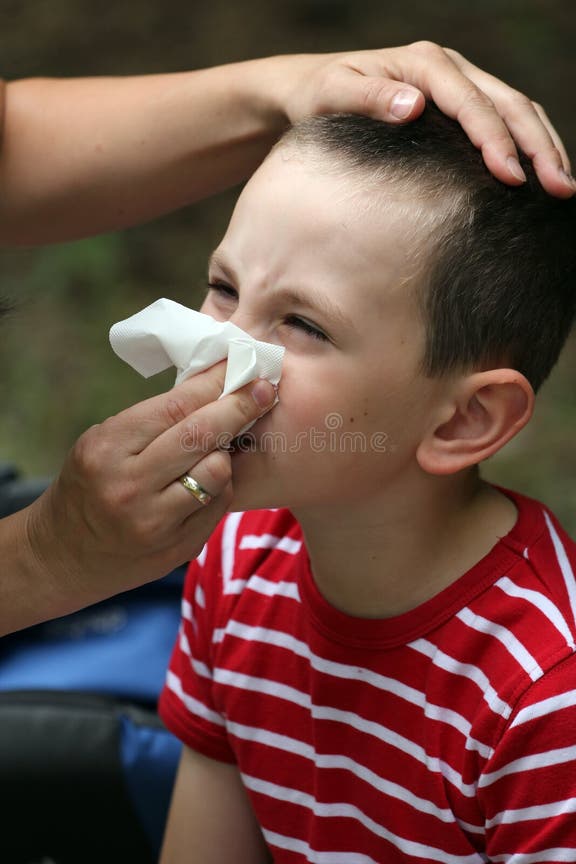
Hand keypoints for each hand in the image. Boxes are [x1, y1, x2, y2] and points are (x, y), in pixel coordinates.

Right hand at [23, 363, 275, 608]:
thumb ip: (152, 421)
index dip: (214, 383)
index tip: (242, 366)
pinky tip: (213, 476)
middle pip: (201, 436)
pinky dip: (221, 484)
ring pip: (217, 472)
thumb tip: (212, 385)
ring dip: (228, 452)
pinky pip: (218, 505)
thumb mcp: (103, 443)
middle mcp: (130, 486)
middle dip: (240, 407)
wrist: (64, 554)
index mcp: (107, 449)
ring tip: (224, 444)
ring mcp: (154, 522)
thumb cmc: (89, 484)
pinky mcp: (176, 549)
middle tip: (265, 390)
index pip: (175, 407)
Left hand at [274, 42, 573, 197]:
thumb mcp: (332, 93)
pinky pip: (503, 119)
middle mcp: (450, 67)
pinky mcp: (459, 102)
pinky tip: (538, 174)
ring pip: (516, 109)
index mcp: (425, 63)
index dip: (495, 140)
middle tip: (560, 187)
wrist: (310, 89)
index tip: (511, 177)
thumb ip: (368, 98)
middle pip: (508, 103)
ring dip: (543, 145)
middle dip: (538, 145)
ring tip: (563, 185)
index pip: (472, 104)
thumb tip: (415, 105)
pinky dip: (527, 144)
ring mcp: (459, 83)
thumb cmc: (318, 94)